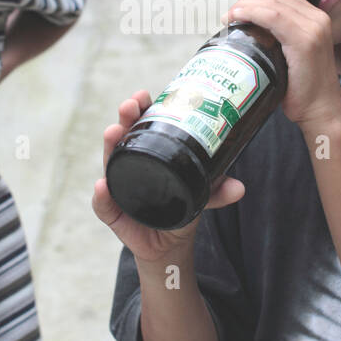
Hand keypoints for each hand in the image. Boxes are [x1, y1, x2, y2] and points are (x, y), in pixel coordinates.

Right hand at [94, 89, 245, 262]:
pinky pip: (103, 203)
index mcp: (148, 153)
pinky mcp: (112, 212)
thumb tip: (239, 188)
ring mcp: (117, 186)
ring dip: (110, 146)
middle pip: (122, 137)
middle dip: (124, 119)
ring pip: (109, 163)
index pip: (141, 126)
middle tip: (129, 107)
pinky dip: (101, 195)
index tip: (144, 96)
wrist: (169, 244)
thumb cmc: (180, 208)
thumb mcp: (201, 195)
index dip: (140, 109)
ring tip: (113, 132)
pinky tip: (102, 185)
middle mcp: (129, 164)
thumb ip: (217, 191)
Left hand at [220, 0, 340, 126]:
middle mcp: (318, 19)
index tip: (237, 11)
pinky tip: (238, 17)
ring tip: (229, 18)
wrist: (320, 110)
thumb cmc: (302, 89)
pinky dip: (252, 13)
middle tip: (229, 16)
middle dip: (247, 0)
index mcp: (316, 20)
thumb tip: (247, 32)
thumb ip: (278, 39)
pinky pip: (274, 17)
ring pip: (273, 3)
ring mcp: (313, 29)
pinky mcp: (306, 41)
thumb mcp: (291, 56)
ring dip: (246, 5)